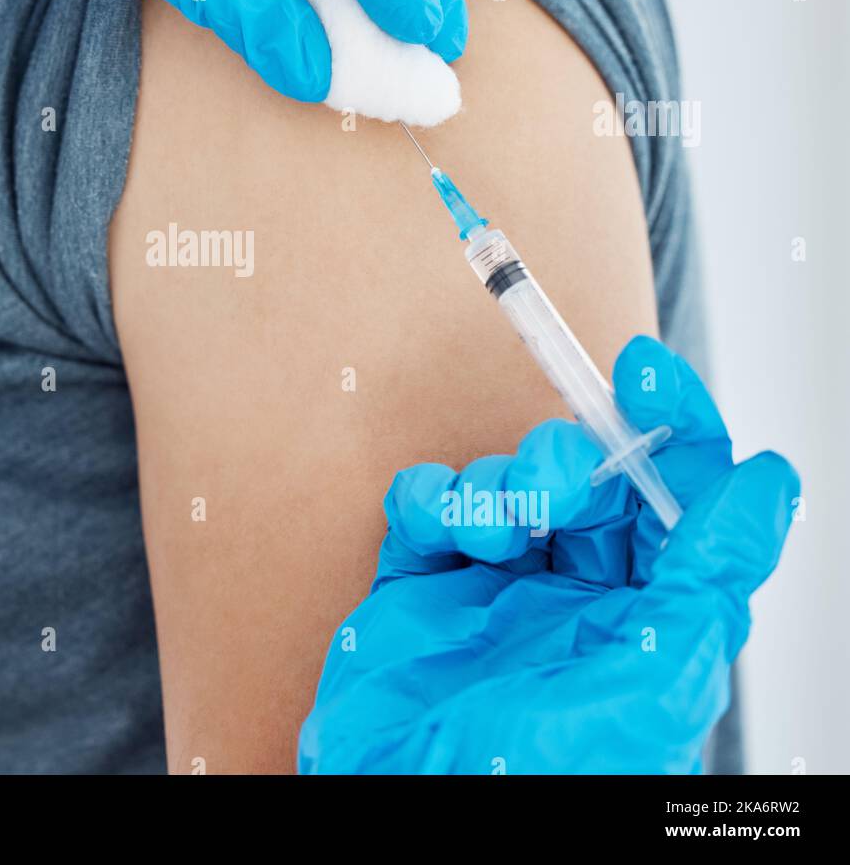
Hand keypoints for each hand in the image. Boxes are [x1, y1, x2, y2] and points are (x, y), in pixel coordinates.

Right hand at [299, 336, 797, 773]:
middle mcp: (574, 595)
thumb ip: (710, 572)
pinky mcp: (419, 581)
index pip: (678, 499)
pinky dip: (433, 499)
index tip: (648, 370)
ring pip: (508, 479)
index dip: (673, 425)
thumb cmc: (537, 778)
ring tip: (493, 533)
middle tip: (555, 493)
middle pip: (589, 477)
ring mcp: (493, 585)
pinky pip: (427, 502)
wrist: (406, 807)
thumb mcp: (651, 675)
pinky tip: (441, 533)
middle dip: (572, 461)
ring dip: (501, 484)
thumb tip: (771, 479)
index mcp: (645, 618)